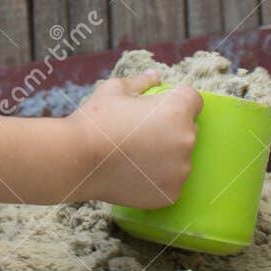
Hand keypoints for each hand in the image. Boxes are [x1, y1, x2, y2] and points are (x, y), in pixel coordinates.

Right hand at [70, 69, 202, 206]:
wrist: (76, 160)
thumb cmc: (96, 120)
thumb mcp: (114, 90)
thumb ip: (141, 82)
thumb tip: (155, 76)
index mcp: (178, 110)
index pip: (193, 100)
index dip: (176, 101)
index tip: (157, 108)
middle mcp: (186, 140)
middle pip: (188, 130)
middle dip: (171, 129)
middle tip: (140, 133)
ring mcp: (180, 170)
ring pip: (180, 159)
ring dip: (165, 156)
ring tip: (134, 156)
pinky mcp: (170, 194)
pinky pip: (170, 182)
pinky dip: (157, 178)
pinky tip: (134, 173)